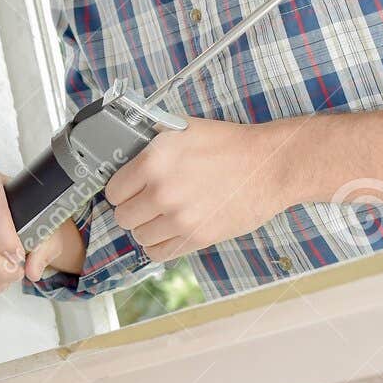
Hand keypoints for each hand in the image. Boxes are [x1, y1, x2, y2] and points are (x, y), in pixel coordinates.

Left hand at [103, 116, 289, 261]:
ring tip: (161, 217)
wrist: (269, 166)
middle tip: (145, 204)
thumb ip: (151, 138)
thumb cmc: (229, 144)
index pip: (113, 191)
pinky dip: (160, 246)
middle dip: (131, 210)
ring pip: (139, 236)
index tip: (129, 190)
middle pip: (122, 217)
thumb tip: (126, 143)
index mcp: (153, 161)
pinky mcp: (197, 237)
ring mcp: (179, 218)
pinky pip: (159, 253)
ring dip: (146, 228)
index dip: (120, 190)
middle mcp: (162, 192)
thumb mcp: (184, 128)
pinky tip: (169, 232)